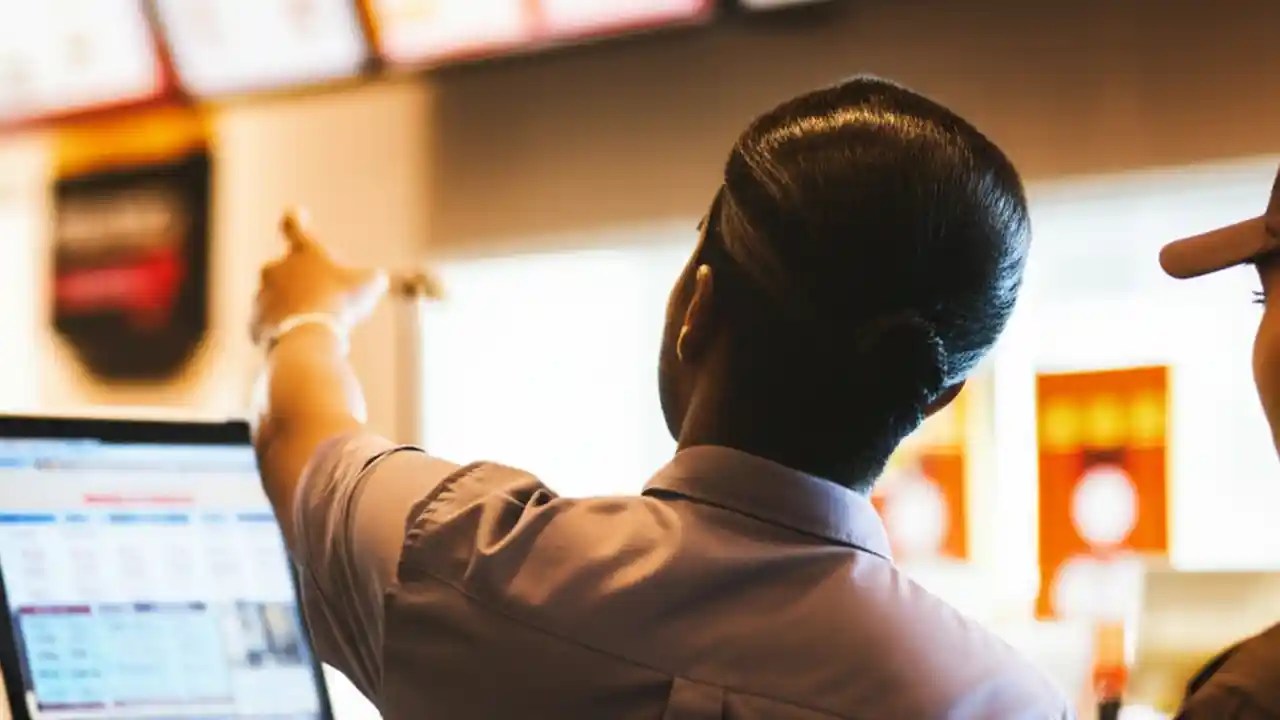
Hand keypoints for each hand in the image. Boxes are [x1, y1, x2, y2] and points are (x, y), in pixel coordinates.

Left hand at [250, 208, 387, 345]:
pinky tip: (298, 340)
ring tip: (312, 327)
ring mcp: (261, 296)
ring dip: (291, 308)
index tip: (296, 214)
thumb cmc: (340, 304)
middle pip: (284, 268)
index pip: (293, 226)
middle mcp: (275, 269)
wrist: (310, 336)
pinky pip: (268, 325)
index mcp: (302, 252)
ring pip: (275, 299)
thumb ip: (372, 278)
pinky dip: (281, 331)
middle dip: (299, 279)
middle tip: (319, 295)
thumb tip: (376, 278)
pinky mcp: (254, 323)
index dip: (296, 219)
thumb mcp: (369, 286)